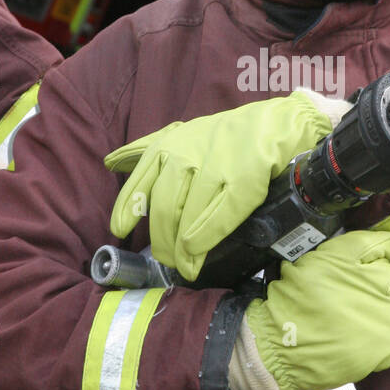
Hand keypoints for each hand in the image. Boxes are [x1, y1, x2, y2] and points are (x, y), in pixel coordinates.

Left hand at [104, 90, 348, 280]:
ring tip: (185, 266)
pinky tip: (198, 250)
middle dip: (162, 240)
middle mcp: (187, 154)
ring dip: (182, 248)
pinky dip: (206, 237)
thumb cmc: (227, 135)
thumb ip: (146, 151)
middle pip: (163, 207)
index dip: (127, 209)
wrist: (279, 123)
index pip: (139, 181)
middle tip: (168, 261)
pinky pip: (220, 215)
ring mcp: (216, 166)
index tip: (120, 230)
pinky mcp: (245, 179)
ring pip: (188, 215)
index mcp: (169, 145)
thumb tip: (111, 162)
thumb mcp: (182, 135)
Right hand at [238, 229, 389, 389]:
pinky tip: (360, 343)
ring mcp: (387, 312)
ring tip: (350, 326)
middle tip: (347, 303)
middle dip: (373, 288)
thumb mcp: (313, 261)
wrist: (281, 346)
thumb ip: (346, 254)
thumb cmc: (292, 303)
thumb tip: (381, 254)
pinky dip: (383, 341)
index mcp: (354, 254)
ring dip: (378, 314)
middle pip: (389, 280)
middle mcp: (377, 278)